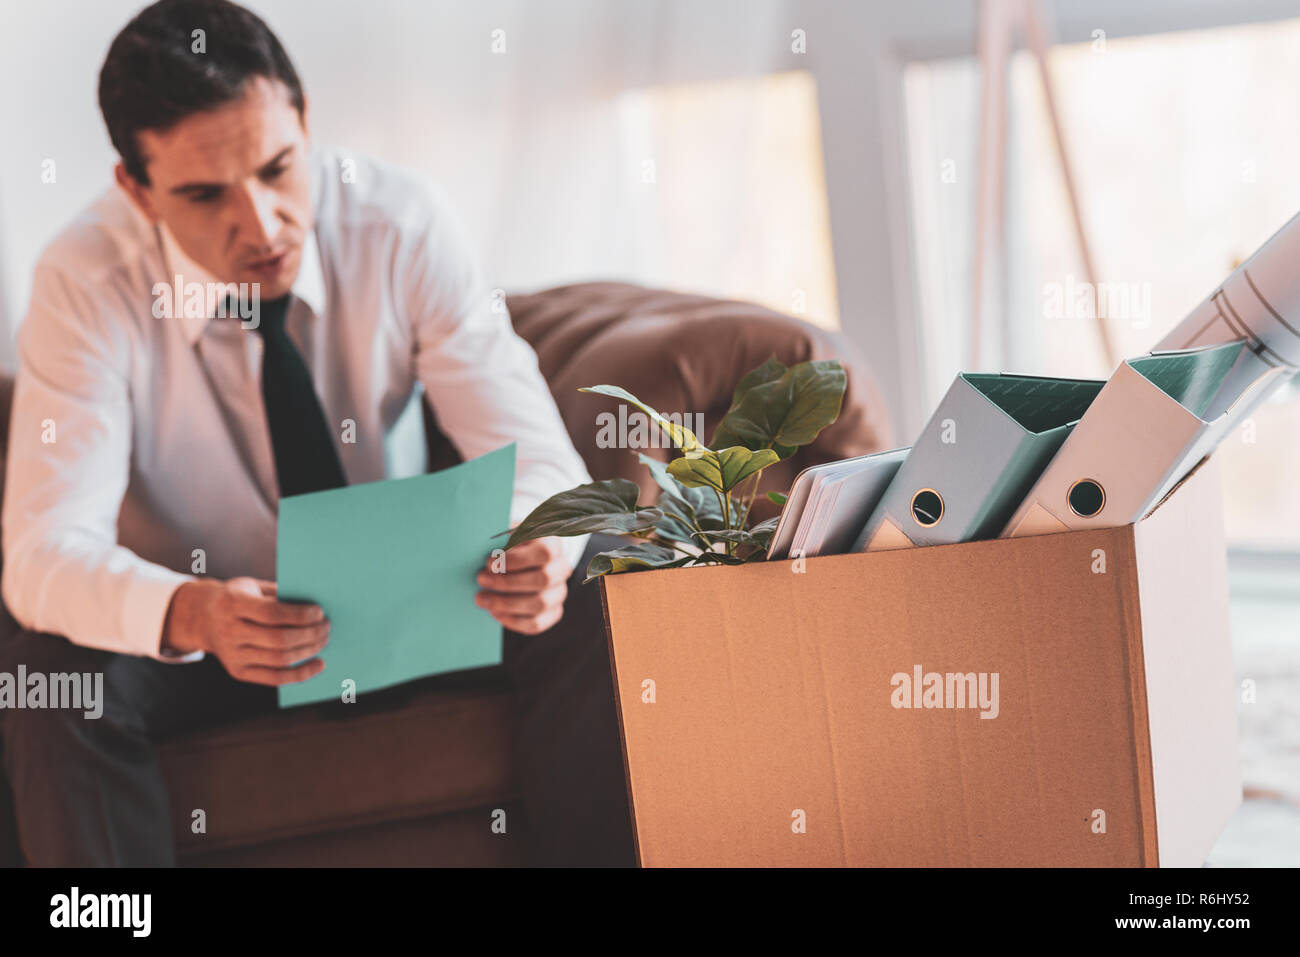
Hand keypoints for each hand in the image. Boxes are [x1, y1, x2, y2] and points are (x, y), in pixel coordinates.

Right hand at [161, 577, 329, 685]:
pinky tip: (319, 664)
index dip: (299, 615)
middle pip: (278, 639)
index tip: (319, 612)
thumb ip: (280, 594)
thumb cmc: (239, 598)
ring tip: (324, 640)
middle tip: (327, 626)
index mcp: (233, 603)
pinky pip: (275, 678)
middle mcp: (229, 631)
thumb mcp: (253, 586)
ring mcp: (232, 655)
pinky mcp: (238, 672)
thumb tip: (317, 608)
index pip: (272, 613)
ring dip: (309, 651)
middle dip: (310, 634)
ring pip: (280, 660)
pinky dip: (301, 674)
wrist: (203, 617)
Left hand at [474, 537, 570, 634]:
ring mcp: (559, 593)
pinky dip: (512, 621)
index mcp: (553, 545)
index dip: (515, 560)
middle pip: (542, 580)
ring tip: (482, 599)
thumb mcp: (508, 535)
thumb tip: (489, 557)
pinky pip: (536, 623)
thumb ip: (502, 541)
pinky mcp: (553, 612)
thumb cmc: (513, 545)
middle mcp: (561, 570)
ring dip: (506, 604)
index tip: (489, 563)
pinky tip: (495, 612)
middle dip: (506, 583)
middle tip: (481, 580)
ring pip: (539, 604)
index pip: (543, 554)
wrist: (525, 560)